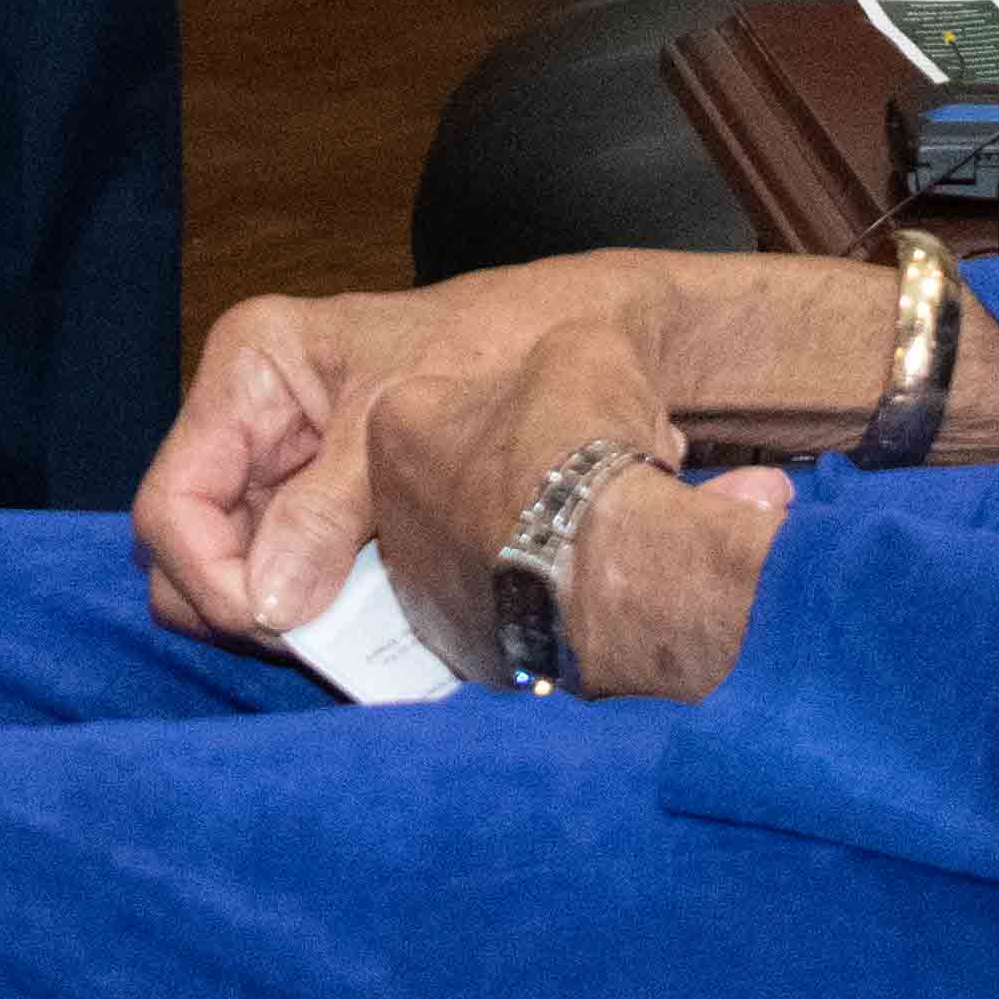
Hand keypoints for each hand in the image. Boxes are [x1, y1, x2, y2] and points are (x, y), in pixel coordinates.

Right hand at [135, 278, 448, 640]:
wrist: (540, 348)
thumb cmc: (470, 354)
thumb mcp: (392, 427)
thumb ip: (327, 511)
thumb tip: (269, 605)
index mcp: (246, 370)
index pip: (173, 502)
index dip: (207, 575)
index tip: (271, 623)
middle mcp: (241, 421)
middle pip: (182, 547)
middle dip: (233, 601)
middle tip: (307, 636)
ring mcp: (270, 468)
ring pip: (222, 573)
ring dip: (271, 611)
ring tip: (338, 630)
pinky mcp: (306, 508)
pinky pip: (277, 575)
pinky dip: (307, 607)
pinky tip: (355, 618)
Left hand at [351, 302, 694, 688]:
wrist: (607, 559)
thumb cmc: (578, 442)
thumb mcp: (580, 353)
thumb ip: (558, 364)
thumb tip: (579, 390)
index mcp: (398, 425)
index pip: (444, 406)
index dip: (514, 408)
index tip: (556, 417)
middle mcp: (390, 509)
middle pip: (457, 483)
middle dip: (515, 480)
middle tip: (580, 474)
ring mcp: (421, 585)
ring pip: (478, 550)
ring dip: (528, 539)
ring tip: (596, 529)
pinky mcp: (460, 646)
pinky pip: (503, 609)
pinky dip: (540, 596)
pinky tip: (590, 580)